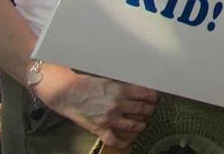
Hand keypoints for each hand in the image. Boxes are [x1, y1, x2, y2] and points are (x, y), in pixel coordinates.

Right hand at [36, 66, 156, 147]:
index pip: (146, 94)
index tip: (154, 99)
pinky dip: (123, 143)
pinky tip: (129, 142)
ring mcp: (109, 118)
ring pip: (134, 125)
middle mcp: (118, 104)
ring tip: (143, 124)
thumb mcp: (110, 80)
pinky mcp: (100, 129)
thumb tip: (139, 89)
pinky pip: (115, 140)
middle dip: (149, 110)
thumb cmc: (88, 84)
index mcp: (121, 90)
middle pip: (143, 109)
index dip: (152, 97)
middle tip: (150, 110)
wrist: (69, 93)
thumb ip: (125, 86)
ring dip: (141, 125)